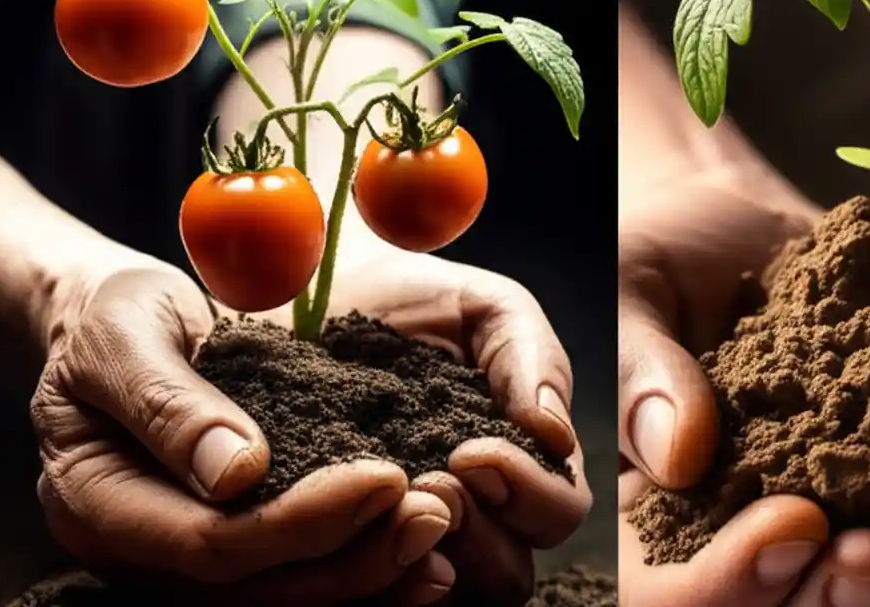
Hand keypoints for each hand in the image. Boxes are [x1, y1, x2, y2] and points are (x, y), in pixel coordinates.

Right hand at [32, 261, 455, 604]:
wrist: (117, 323)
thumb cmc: (116, 318)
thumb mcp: (125, 333)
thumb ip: (168, 402)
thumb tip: (237, 472)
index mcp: (99, 505)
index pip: (211, 543)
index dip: (301, 523)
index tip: (384, 478)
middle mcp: (144, 552)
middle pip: (258, 588)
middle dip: (354, 557)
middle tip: (435, 513)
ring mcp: (189, 558)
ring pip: (287, 594)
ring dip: (371, 572)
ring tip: (441, 533)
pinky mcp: (236, 546)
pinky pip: (302, 574)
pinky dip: (364, 566)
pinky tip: (427, 554)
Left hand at [330, 250, 592, 605]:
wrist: (312, 293)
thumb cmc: (414, 301)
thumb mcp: (486, 309)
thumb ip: (534, 360)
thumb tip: (556, 435)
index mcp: (522, 462)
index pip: (556, 513)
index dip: (530, 494)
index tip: (473, 453)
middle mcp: (476, 515)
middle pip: (508, 573)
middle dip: (477, 533)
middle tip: (428, 479)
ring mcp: (407, 539)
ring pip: (443, 591)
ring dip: (420, 557)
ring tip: (387, 498)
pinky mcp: (341, 550)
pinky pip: (367, 593)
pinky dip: (361, 576)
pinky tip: (340, 529)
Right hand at [620, 168, 869, 605]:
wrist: (746, 229)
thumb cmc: (663, 257)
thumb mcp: (631, 292)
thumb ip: (644, 370)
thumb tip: (680, 457)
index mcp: (660, 510)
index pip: (672, 590)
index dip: (730, 580)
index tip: (792, 522)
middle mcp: (736, 530)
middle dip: (830, 596)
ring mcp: (816, 510)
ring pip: (851, 587)